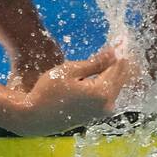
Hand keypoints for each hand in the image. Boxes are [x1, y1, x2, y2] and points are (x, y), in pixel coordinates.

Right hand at [7, 46, 131, 135]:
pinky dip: (109, 81)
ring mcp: (102, 112)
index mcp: (101, 93)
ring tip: (113, 54)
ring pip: (116, 86)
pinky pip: (108, 94)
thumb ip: (95, 62)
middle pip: (120, 77)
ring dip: (115, 71)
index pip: (117, 67)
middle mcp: (106, 105)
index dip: (119, 51)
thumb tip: (114, 53)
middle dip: (120, 60)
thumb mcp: (71, 71)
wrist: (34, 117)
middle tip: (121, 43)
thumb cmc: (48, 91)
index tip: (122, 38)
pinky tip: (105, 71)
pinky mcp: (96, 116)